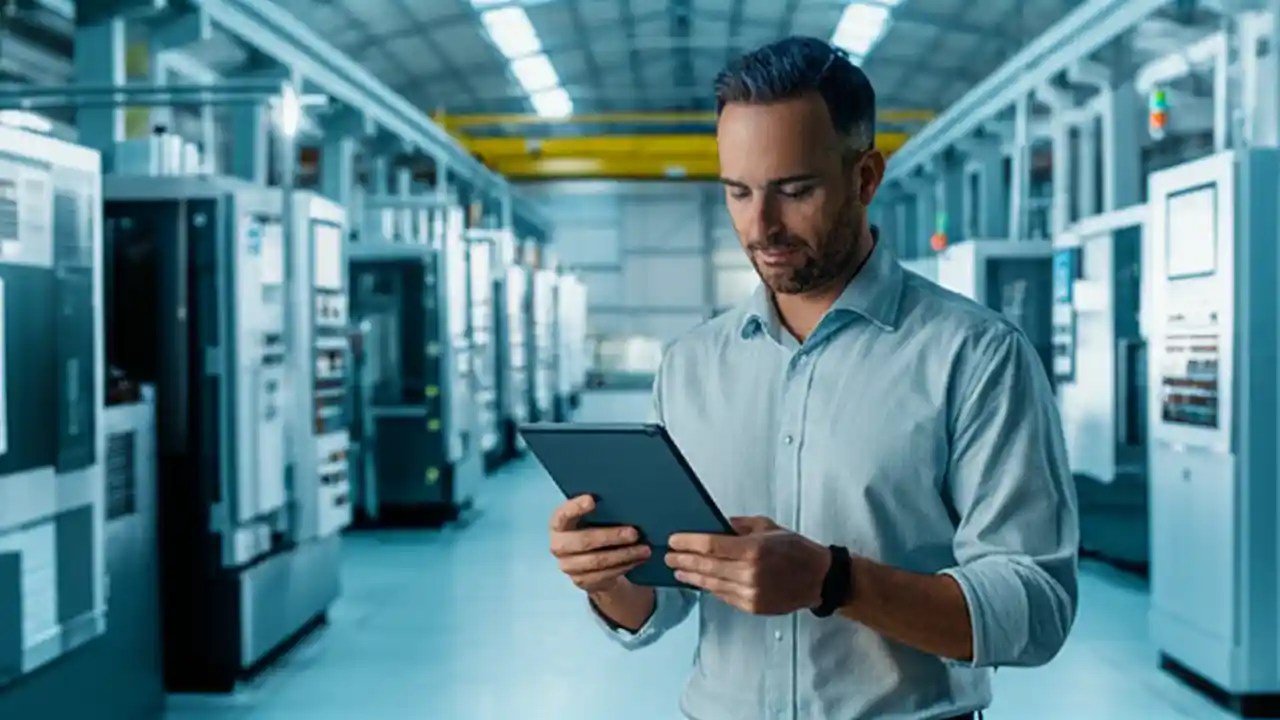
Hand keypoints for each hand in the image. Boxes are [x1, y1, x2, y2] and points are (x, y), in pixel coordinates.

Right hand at [549, 494, 651, 593]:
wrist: (589, 562)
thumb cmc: (593, 530)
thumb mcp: (592, 519)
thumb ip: (600, 511)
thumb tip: (623, 501)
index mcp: (559, 525)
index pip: (562, 515)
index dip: (575, 508)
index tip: (592, 500)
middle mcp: (559, 546)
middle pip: (584, 541)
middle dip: (611, 537)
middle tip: (634, 533)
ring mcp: (568, 566)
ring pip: (597, 561)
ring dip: (624, 555)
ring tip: (644, 550)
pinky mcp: (582, 581)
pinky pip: (605, 575)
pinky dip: (624, 567)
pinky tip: (638, 560)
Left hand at [666, 516, 831, 614]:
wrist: (818, 578)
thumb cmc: (794, 549)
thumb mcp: (767, 527)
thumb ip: (738, 526)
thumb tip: (712, 524)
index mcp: (752, 549)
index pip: (710, 545)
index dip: (688, 542)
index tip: (673, 539)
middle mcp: (749, 573)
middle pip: (705, 566)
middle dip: (683, 560)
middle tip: (668, 556)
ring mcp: (749, 593)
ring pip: (711, 584)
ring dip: (691, 577)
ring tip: (678, 571)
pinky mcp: (752, 606)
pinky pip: (723, 596)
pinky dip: (709, 588)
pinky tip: (699, 582)